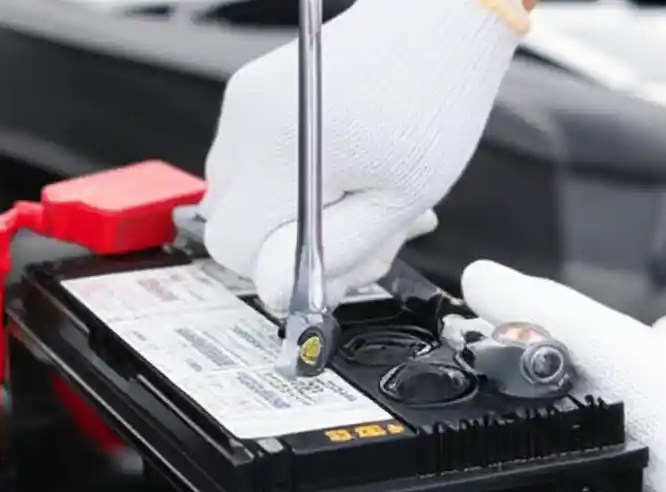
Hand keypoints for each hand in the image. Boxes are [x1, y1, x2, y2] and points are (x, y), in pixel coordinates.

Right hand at [199, 0, 526, 310]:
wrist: (434, 22)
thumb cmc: (430, 98)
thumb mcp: (400, 200)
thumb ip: (339, 253)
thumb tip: (283, 290)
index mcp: (280, 152)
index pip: (235, 248)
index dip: (280, 268)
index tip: (326, 264)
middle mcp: (248, 125)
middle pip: (231, 225)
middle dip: (285, 243)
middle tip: (352, 234)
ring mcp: (243, 106)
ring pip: (240, 197)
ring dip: (288, 211)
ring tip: (354, 195)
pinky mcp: (249, 95)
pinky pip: (250, 162)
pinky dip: (287, 178)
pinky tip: (338, 167)